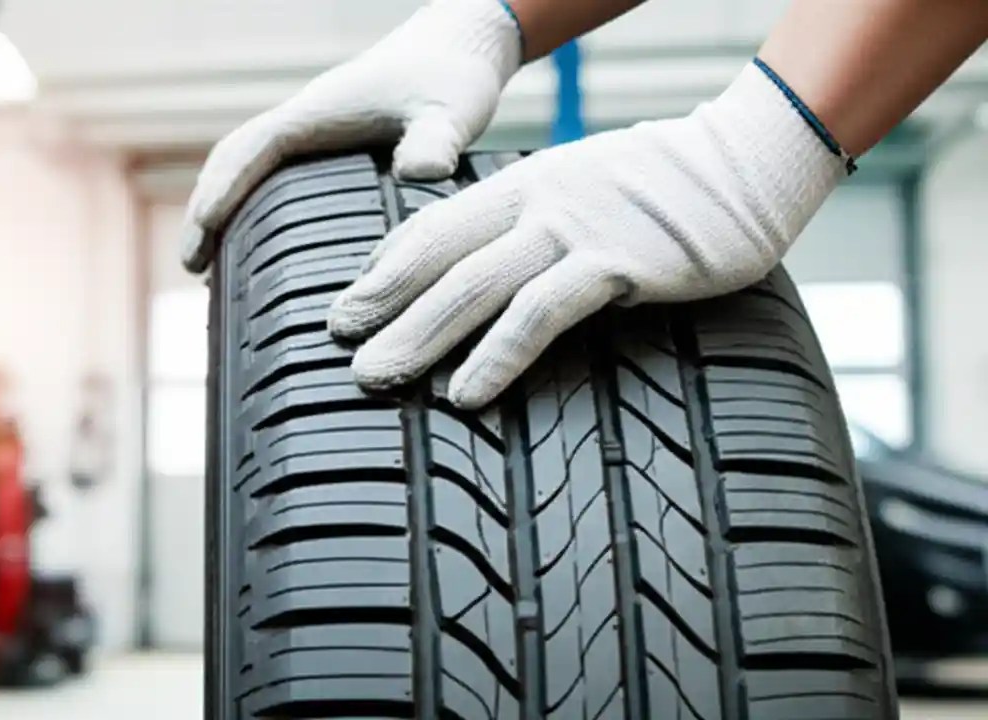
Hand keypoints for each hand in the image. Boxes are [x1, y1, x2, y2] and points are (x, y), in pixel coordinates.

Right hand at [180, 0, 521, 271]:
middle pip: (233, 160)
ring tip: (210, 262)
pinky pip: (273, 170)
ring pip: (248, 165)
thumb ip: (436, 142)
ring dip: (222, 204)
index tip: (201, 236)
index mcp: (317, 113)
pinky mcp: (330, 141)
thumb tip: (420, 174)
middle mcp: (306, 119)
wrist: (464, 41)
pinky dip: (251, 199)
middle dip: (206, 209)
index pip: (251, 150)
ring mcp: (315, 130)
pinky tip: (260, 237)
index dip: (222, 192)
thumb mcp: (452, 111)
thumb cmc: (454, 73)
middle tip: (191, 266)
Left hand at [329, 63, 848, 408]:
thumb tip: (490, 268)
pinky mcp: (618, 264)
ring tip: (376, 377)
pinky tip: (464, 394)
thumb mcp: (582, 190)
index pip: (433, 227)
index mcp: (521, 185)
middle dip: (381, 306)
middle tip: (339, 348)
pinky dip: (497, 356)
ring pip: (474, 287)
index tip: (348, 308)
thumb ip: (533, 223)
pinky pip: (541, 314)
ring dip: (418, 336)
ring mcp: (575, 230)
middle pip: (439, 259)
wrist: (748, 160)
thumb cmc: (664, 186)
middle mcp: (536, 202)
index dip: (384, 269)